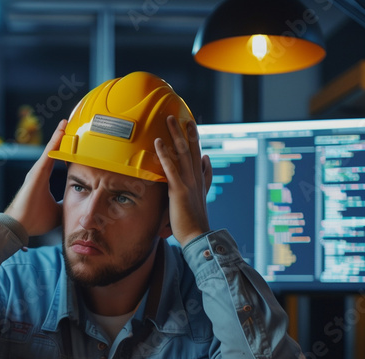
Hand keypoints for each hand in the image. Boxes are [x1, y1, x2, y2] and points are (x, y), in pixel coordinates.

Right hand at [4, 119, 66, 236]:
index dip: (63, 149)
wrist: (20, 226)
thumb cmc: (35, 219)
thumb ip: (67, 204)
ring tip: (66, 122)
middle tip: (69, 123)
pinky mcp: (36, 173)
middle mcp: (39, 172)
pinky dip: (54, 142)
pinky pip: (47, 154)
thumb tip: (79, 205)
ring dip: (57, 135)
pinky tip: (61, 131)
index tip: (71, 139)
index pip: (56, 159)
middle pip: (52, 151)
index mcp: (44, 179)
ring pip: (49, 149)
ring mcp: (37, 171)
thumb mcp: (58, 210)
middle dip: (60, 137)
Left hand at [154, 115, 212, 245]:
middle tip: (181, 116)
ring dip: (175, 135)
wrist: (198, 236)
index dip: (195, 139)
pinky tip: (158, 142)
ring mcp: (188, 182)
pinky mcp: (178, 190)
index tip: (191, 125)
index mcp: (200, 179)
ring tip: (168, 120)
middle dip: (186, 131)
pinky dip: (164, 154)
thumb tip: (206, 159)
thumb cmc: (195, 220)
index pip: (198, 154)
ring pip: (182, 153)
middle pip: (191, 149)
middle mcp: (196, 177)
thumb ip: (204, 177)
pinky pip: (170, 167)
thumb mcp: (201, 195)